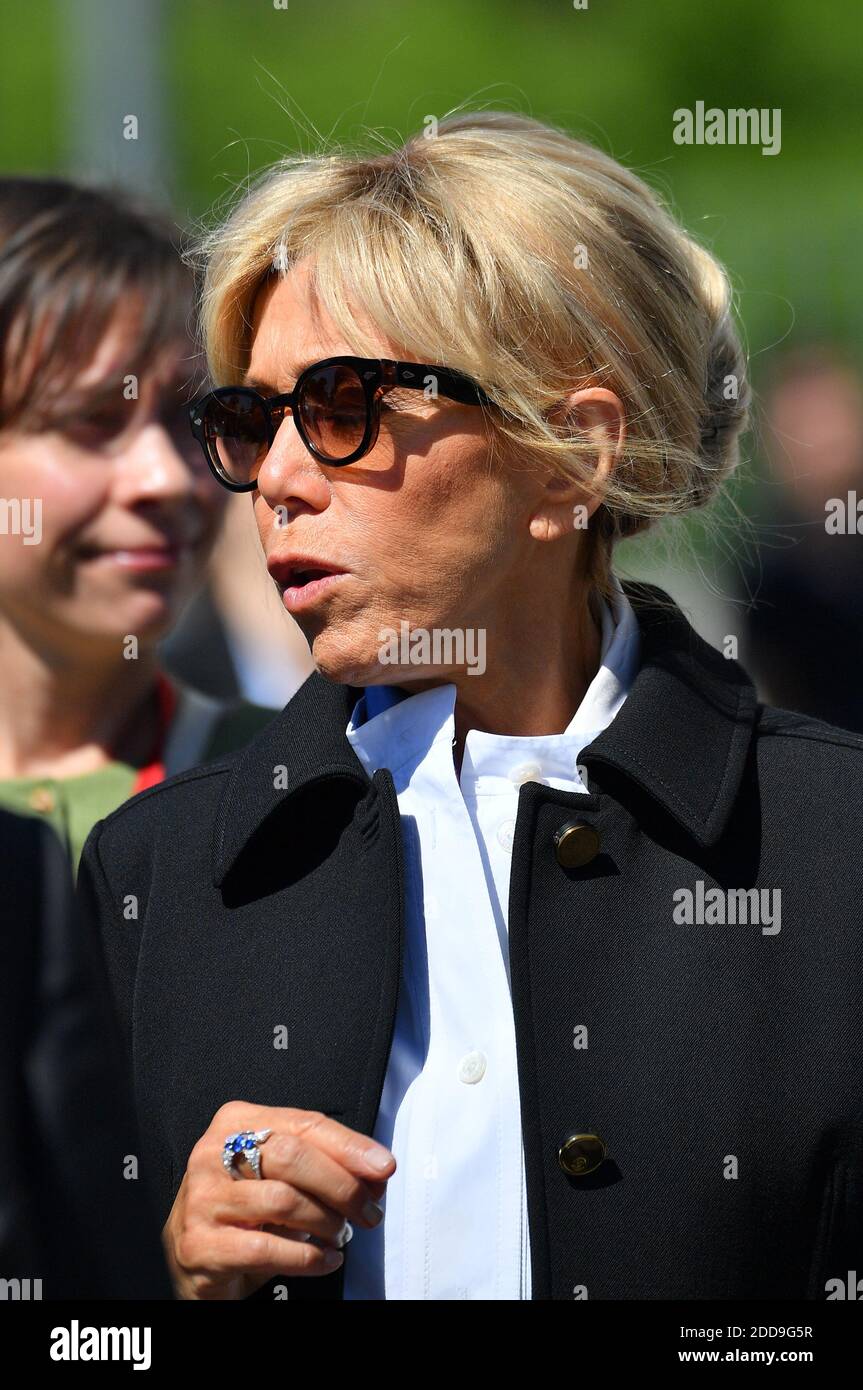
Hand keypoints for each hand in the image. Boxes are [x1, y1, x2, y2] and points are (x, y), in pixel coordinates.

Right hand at [163, 1101, 395, 1299]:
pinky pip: (266, 1248)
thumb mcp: (281, 1174)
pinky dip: (306, 1257)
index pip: (303, 1124)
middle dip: (341, 1185)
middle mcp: (212, 1152)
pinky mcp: (200, 1244)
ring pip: (283, 1201)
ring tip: (342, 1234)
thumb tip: (376, 1172)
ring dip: (326, 1222)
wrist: (195, 1255)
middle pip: (292, 1156)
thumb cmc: (246, 1206)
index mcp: (236, 1121)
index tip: (383, 1167)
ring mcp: (203, 1198)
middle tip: (368, 1210)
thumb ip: (324, 1163)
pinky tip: (324, 1259)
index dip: (349, 1146)